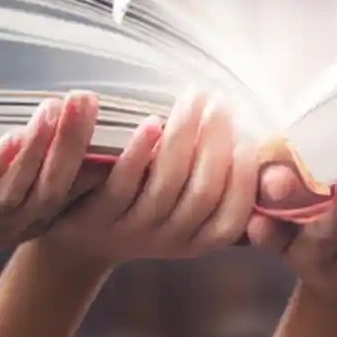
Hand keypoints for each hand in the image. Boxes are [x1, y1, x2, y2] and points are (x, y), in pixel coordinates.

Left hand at [43, 90, 258, 267]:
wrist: (81, 238)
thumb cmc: (145, 207)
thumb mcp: (185, 210)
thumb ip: (216, 181)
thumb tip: (255, 134)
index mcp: (199, 239)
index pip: (235, 213)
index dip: (245, 173)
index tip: (247, 131)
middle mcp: (170, 239)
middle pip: (204, 192)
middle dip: (217, 141)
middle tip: (221, 100)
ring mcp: (133, 229)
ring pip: (167, 184)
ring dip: (184, 134)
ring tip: (194, 97)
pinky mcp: (97, 216)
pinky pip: (124, 184)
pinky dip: (141, 151)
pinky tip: (153, 120)